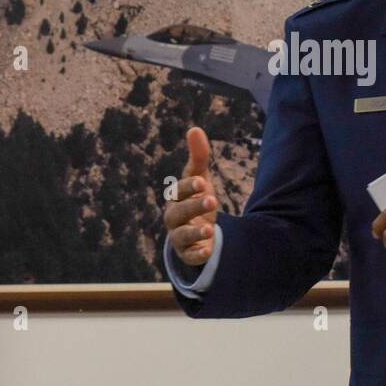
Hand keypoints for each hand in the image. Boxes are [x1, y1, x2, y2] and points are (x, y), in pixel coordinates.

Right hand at [163, 127, 220, 266]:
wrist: (199, 231)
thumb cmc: (197, 199)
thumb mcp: (200, 179)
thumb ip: (198, 157)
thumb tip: (195, 128)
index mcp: (176, 198)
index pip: (178, 191)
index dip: (188, 187)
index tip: (201, 181)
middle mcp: (174, 217)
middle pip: (178, 213)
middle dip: (193, 207)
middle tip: (211, 200)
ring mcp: (179, 237)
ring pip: (181, 236)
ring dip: (194, 233)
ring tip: (210, 230)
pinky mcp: (188, 254)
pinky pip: (189, 257)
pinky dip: (197, 255)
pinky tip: (208, 251)